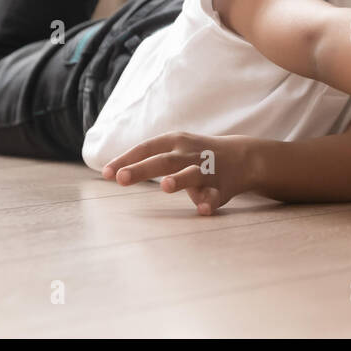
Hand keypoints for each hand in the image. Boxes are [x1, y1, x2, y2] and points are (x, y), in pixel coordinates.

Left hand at [102, 132, 254, 215]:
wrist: (244, 157)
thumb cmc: (196, 154)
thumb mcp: (174, 148)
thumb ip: (145, 159)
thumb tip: (108, 171)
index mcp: (175, 142)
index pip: (146, 148)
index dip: (127, 160)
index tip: (105, 173)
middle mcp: (190, 154)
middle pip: (164, 161)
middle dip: (143, 169)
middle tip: (121, 178)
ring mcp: (208, 170)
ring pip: (192, 175)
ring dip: (179, 179)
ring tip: (165, 186)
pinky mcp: (222, 188)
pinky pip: (215, 196)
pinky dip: (209, 202)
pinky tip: (202, 209)